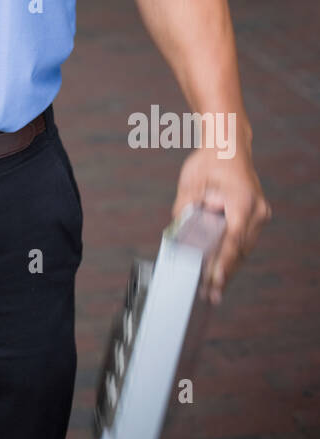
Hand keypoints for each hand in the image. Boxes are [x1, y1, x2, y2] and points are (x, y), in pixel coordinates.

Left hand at [171, 149, 271, 303]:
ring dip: (229, 265)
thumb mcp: (190, 183)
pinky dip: (233, 252)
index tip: (215, 281)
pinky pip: (244, 239)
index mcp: (241, 201)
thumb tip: (178, 234)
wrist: (228, 143)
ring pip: (244, 247)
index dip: (222, 263)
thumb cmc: (209, 160)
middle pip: (239, 249)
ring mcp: (260, 213)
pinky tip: (221, 267)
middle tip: (210, 295)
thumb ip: (185, 210)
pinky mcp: (257, 214)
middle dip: (224, 272)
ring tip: (214, 288)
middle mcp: (256, 209)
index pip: (231, 239)